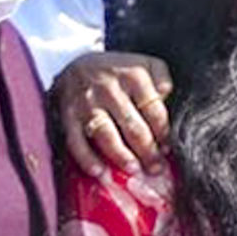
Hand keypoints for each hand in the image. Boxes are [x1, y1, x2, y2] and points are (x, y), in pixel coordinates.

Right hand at [51, 50, 171, 175]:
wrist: (76, 65)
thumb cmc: (118, 71)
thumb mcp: (144, 64)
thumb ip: (161, 77)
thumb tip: (167, 96)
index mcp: (134, 76)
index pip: (153, 109)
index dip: (163, 132)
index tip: (168, 148)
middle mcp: (110, 90)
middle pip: (132, 125)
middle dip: (147, 150)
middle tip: (156, 168)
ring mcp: (87, 105)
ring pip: (106, 135)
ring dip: (121, 156)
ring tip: (134, 170)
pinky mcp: (68, 118)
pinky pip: (76, 142)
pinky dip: (87, 159)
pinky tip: (100, 172)